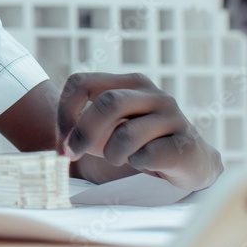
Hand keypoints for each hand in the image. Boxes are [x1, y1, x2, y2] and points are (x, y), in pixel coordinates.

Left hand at [56, 72, 221, 190]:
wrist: (190, 163)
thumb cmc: (139, 145)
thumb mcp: (108, 129)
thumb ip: (82, 127)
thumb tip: (55, 146)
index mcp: (129, 83)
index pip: (81, 81)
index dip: (64, 112)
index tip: (61, 140)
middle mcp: (153, 93)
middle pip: (107, 102)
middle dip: (83, 133)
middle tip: (72, 155)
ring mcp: (173, 116)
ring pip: (126, 133)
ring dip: (111, 153)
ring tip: (116, 160)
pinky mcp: (186, 143)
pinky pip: (148, 155)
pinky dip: (136, 164)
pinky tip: (143, 165)